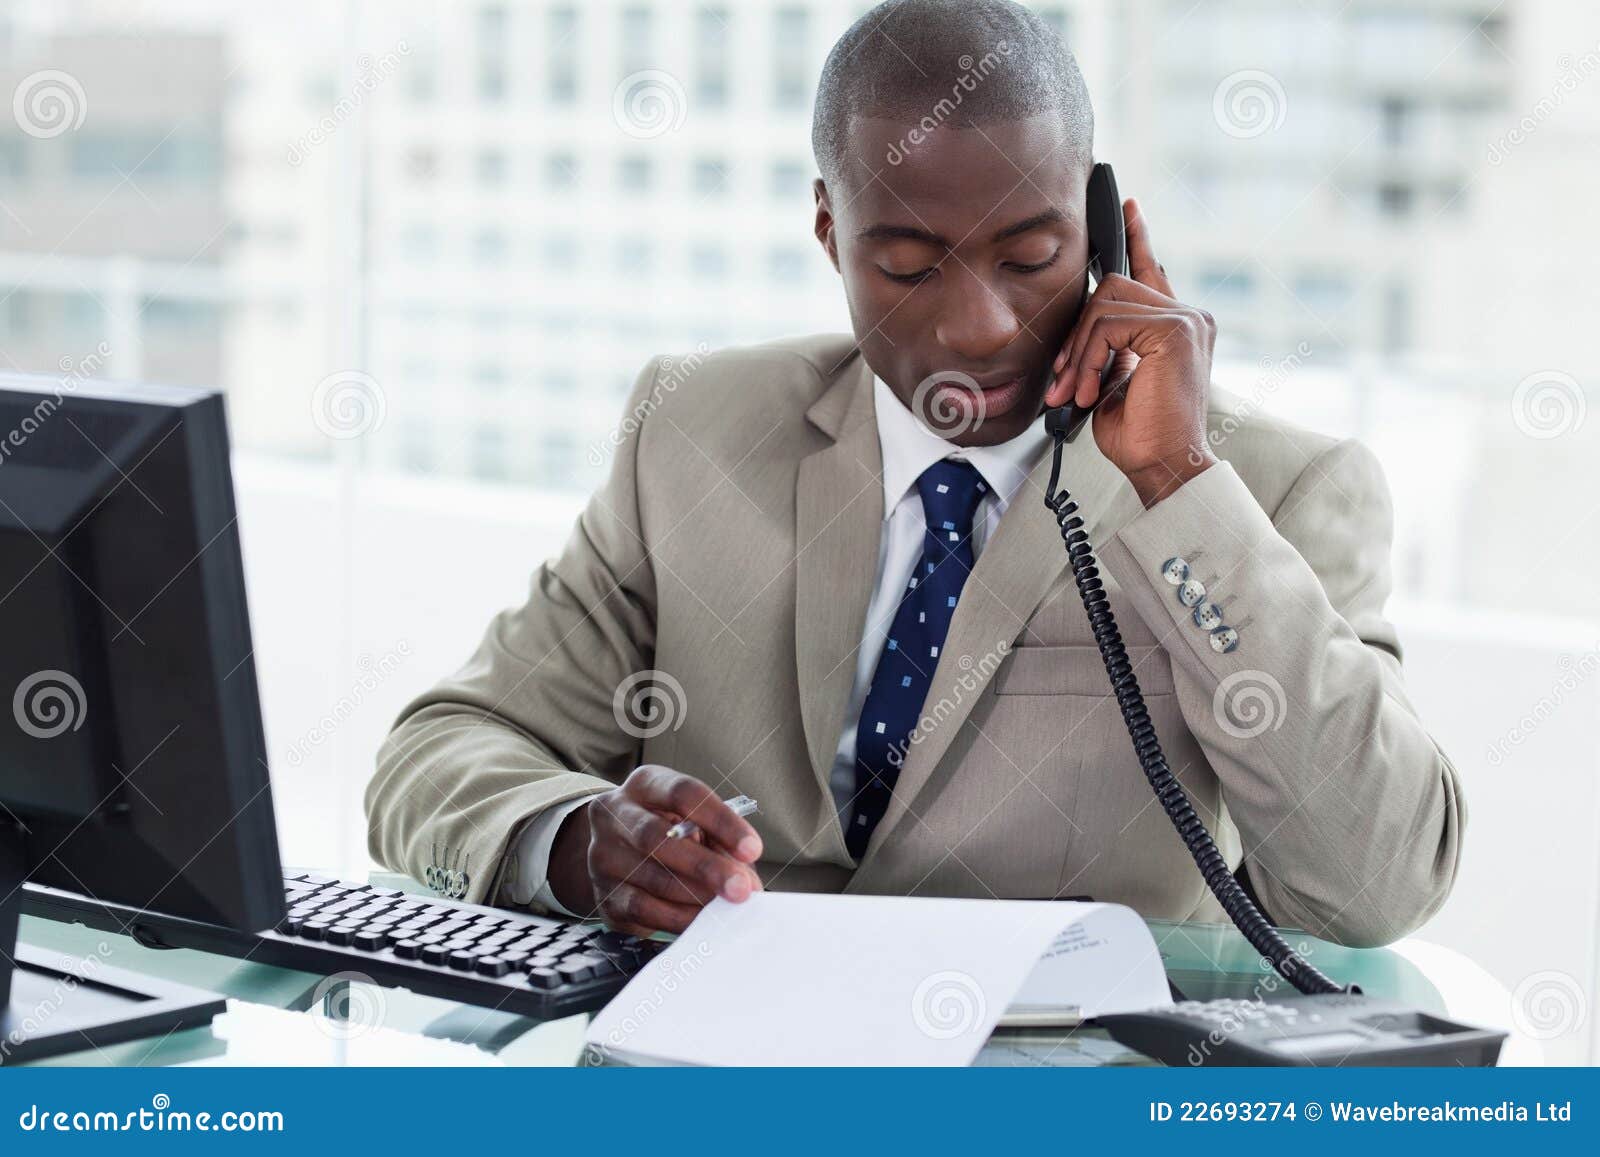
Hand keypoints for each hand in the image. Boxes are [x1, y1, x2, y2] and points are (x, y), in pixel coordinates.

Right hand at [546, 765, 763, 935]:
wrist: (615, 848)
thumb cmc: (667, 828)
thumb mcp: (691, 819)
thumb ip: (718, 840)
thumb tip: (746, 881)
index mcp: (644, 784)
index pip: (683, 793)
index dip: (721, 822)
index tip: (752, 849)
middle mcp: (614, 814)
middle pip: (657, 837)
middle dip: (706, 867)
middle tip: (741, 889)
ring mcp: (602, 855)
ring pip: (651, 877)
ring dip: (696, 897)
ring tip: (726, 907)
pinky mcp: (603, 894)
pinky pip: (642, 909)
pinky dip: (678, 917)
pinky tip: (701, 920)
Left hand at [1044, 198, 1217, 506]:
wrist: (1163, 466)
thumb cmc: (1139, 436)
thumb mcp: (1113, 380)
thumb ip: (1108, 346)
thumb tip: (1082, 328)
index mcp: (1176, 325)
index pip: (1150, 269)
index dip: (1136, 235)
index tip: (1125, 205)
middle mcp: (1189, 315)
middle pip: (1111, 286)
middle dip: (1076, 333)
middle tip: (1064, 382)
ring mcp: (1186, 319)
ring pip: (1104, 303)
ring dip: (1079, 351)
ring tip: (1078, 392)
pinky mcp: (1175, 329)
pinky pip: (1108, 323)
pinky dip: (1089, 358)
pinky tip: (1093, 391)